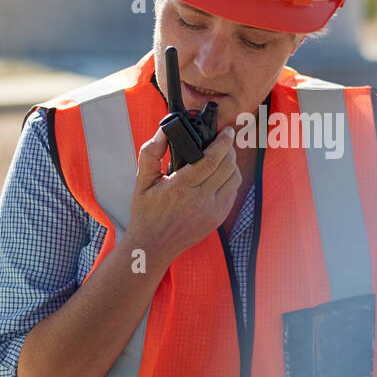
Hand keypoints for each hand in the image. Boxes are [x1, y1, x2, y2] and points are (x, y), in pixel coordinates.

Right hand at [124, 125, 239, 263]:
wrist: (153, 245)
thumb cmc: (147, 213)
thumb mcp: (142, 181)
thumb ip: (150, 153)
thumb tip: (163, 131)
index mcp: (181, 188)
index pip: (210, 160)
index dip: (222, 143)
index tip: (226, 131)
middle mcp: (200, 200)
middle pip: (227, 167)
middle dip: (229, 150)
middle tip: (224, 140)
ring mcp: (212, 211)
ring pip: (234, 179)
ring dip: (232, 164)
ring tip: (223, 156)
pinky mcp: (218, 219)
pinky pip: (232, 193)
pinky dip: (230, 180)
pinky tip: (220, 175)